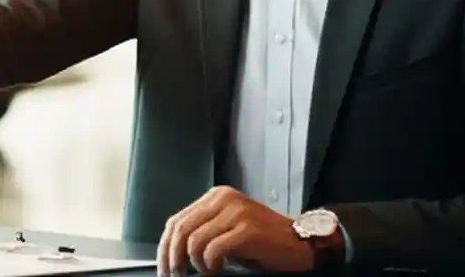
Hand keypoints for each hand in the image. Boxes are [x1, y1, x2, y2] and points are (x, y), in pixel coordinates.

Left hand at [158, 186, 312, 274]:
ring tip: (208, 271)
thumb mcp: (227, 229)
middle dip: (174, 258)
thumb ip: (203, 230)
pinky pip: (214, 250)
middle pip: (181, 230)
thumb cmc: (262, 242)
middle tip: (177, 276)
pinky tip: (218, 270)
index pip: (176, 220)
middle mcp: (224, 199)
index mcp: (215, 197)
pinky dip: (211, 265)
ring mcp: (237, 213)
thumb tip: (172, 252)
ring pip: (195, 241)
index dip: (165, 247)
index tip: (164, 268)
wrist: (300, 244)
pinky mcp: (248, 230)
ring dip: (197, 264)